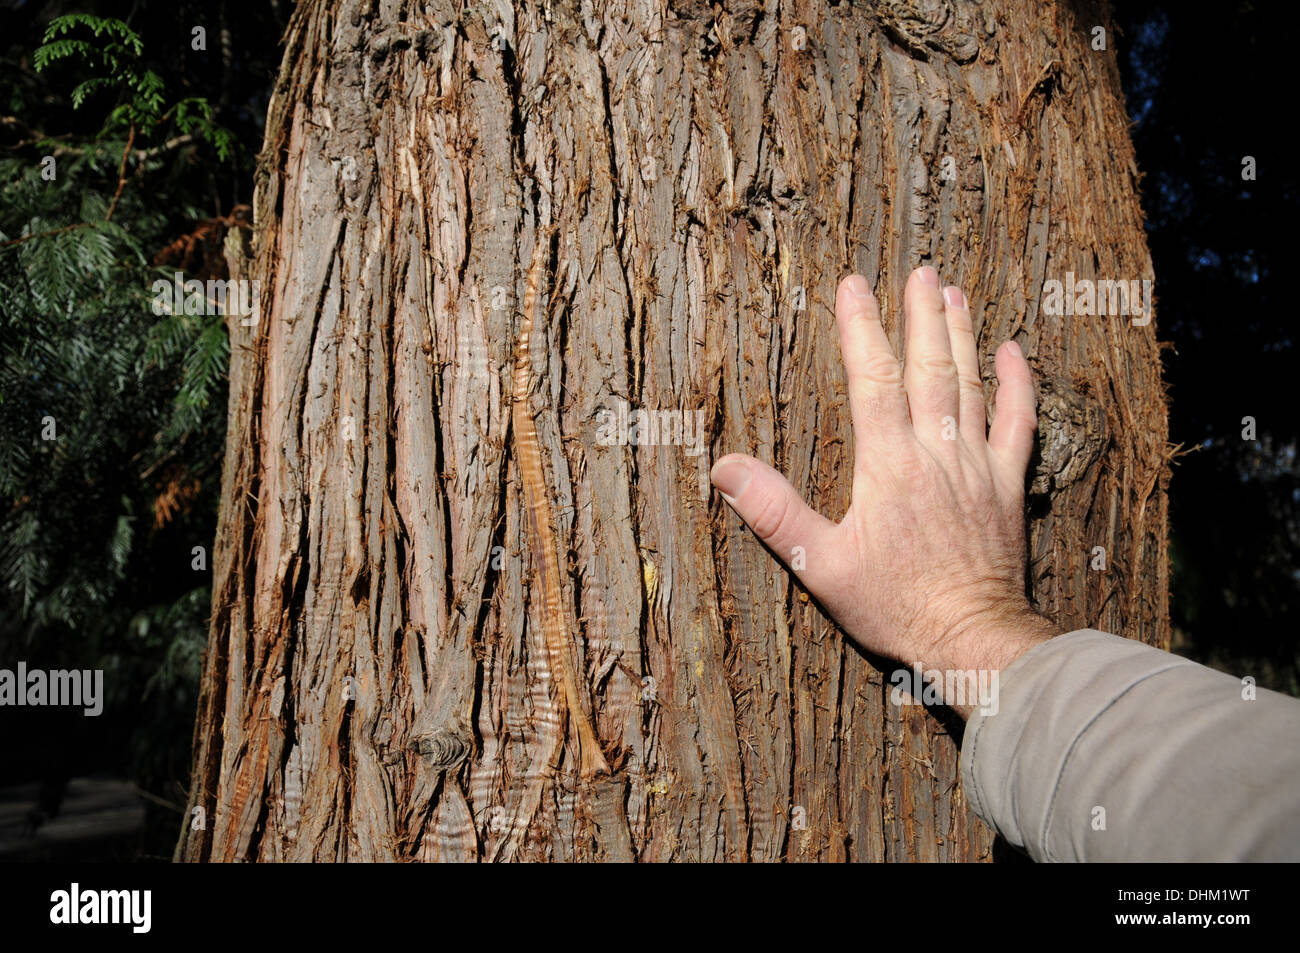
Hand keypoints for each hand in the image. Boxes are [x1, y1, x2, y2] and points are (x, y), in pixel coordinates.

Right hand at [710, 267, 1055, 714]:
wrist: (971, 637)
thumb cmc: (893, 604)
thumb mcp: (820, 564)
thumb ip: (774, 511)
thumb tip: (725, 467)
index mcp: (888, 465)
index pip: (874, 380)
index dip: (862, 330)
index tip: (854, 285)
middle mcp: (935, 453)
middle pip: (928, 369)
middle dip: (920, 316)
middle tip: (919, 271)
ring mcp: (977, 467)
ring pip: (970, 385)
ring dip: (961, 336)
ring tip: (953, 292)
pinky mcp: (1007, 487)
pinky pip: (1018, 424)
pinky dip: (1017, 385)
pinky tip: (1014, 352)